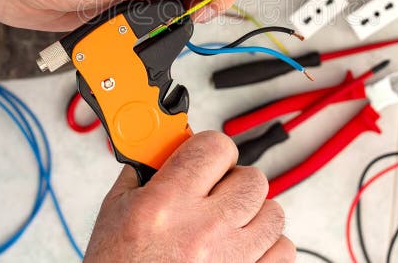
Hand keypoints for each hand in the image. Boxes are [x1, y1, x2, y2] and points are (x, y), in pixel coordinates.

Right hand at [85, 131, 293, 262]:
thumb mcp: (114, 215)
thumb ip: (143, 175)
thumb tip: (166, 147)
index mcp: (166, 206)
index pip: (214, 147)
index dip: (210, 149)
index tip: (205, 157)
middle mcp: (203, 232)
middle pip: (252, 179)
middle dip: (234, 182)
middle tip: (215, 193)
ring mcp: (230, 260)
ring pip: (274, 213)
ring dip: (253, 215)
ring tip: (229, 224)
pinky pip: (283, 250)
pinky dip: (268, 247)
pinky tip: (242, 248)